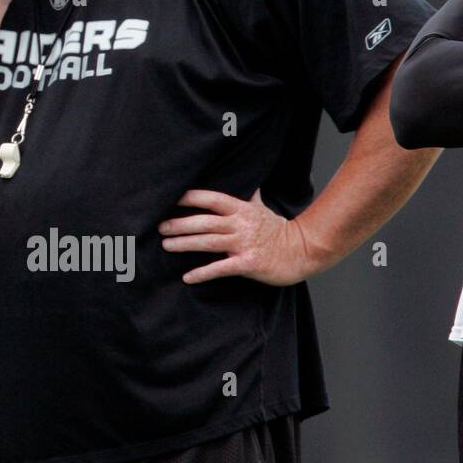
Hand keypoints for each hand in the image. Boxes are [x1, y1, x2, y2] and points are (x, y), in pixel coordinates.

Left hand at [157, 187, 310, 285]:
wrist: (302, 251)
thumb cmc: (280, 231)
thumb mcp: (264, 210)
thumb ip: (251, 197)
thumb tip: (251, 185)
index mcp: (242, 209)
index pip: (211, 199)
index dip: (191, 198)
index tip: (171, 199)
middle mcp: (241, 224)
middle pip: (204, 221)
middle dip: (180, 224)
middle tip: (160, 227)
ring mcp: (244, 244)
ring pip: (208, 242)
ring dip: (185, 244)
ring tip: (166, 246)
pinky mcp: (248, 263)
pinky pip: (221, 268)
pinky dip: (203, 273)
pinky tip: (187, 277)